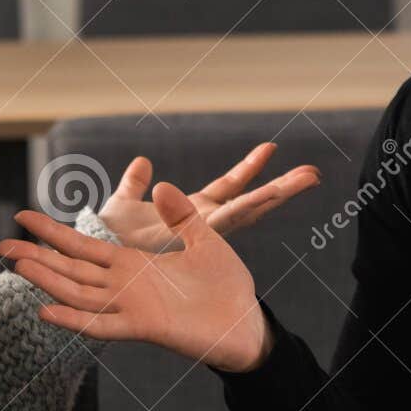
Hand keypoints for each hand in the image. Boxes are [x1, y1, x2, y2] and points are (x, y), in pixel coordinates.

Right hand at [3, 181, 273, 371]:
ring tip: (16, 267)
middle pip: (70, 270)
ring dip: (48, 281)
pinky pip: (101, 325)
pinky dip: (73, 320)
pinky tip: (47, 311)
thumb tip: (160, 183)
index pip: (83, 247)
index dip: (54, 233)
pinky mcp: (143, 327)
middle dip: (37, 256)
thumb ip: (181, 216)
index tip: (24, 216)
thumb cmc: (226, 285)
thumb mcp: (204, 240)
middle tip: (1, 244)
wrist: (247, 322)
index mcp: (133, 264)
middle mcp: (123, 286)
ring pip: (78, 293)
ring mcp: (130, 307)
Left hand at [96, 143, 319, 252]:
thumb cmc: (110, 243)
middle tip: (313, 172)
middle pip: (251, 199)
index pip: (230, 187)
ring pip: (248, 209)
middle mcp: (205, 225)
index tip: (272, 148)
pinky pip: (225, 221)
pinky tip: (267, 195)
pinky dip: (249, 207)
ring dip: (277, 193)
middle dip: (283, 186)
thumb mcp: (123, 205)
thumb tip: (144, 163)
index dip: (250, 168)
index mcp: (194, 214)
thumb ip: (134, 185)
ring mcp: (203, 233)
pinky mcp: (194, 239)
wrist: (97, 263)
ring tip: (307, 178)